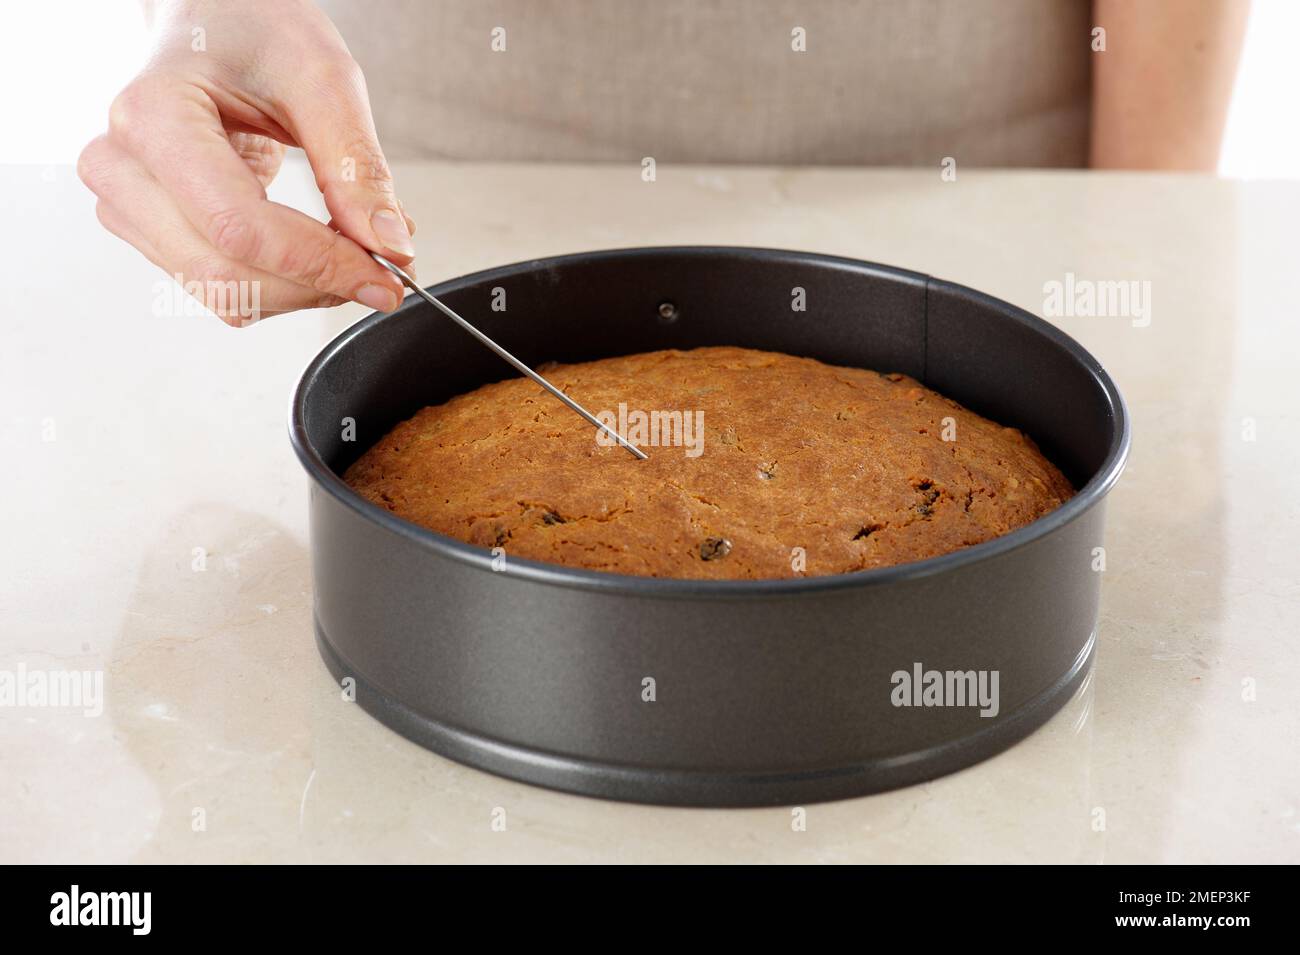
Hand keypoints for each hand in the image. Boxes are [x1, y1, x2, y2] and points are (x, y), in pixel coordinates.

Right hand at [77, 0, 414, 324]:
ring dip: (303, 291)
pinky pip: (223, 289)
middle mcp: (122, 168)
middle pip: (228, 276)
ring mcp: (126, 207)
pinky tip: (315, 252)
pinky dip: (283, 285)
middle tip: (383, 273)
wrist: (212, 22)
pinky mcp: (150, 233)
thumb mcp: (322, 79)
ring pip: (226, 295)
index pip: (240, 228)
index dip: (322, 264)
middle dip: (318, 285)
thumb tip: (390, 246)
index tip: (388, 277)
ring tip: (352, 253)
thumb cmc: (254, 31)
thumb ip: (356, 166)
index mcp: (152, 116)